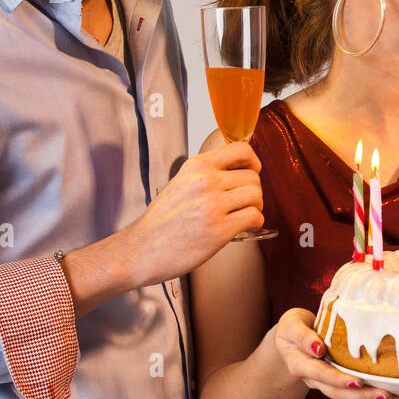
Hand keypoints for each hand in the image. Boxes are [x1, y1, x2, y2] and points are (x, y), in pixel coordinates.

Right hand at [121, 140, 265, 284]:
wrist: (142, 249)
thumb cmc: (161, 221)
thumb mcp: (181, 183)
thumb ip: (206, 174)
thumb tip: (238, 170)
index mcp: (196, 167)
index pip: (241, 149)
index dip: (253, 161)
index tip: (252, 171)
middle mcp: (205, 181)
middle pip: (253, 176)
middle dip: (254, 191)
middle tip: (245, 203)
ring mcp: (212, 205)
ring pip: (256, 196)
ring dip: (256, 206)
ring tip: (245, 215)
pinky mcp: (219, 230)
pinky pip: (254, 217)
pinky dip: (255, 222)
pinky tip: (245, 226)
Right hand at [271, 309, 398, 398]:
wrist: (292, 340)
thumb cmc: (293, 329)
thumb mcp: (292, 326)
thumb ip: (303, 336)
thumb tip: (318, 348)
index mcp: (302, 366)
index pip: (321, 375)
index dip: (338, 379)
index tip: (357, 380)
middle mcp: (316, 381)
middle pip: (340, 394)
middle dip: (364, 396)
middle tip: (387, 394)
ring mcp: (330, 385)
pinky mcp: (342, 384)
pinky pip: (361, 395)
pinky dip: (381, 398)